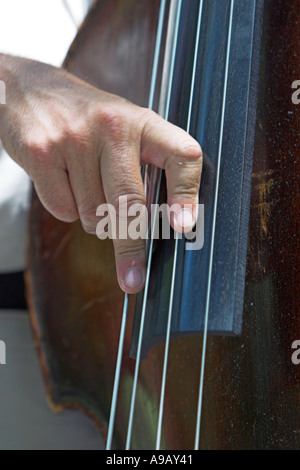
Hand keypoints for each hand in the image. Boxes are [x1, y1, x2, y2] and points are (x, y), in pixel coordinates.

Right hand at [0, 55, 201, 292]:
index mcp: (142, 121)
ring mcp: (75, 138)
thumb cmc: (87, 119)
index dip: (187, 193)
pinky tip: (61, 180)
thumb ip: (145, 164)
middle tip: (133, 279)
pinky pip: (64, 210)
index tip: (183, 227)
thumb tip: (164, 225)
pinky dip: (66, 208)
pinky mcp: (43, 153)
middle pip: (130, 204)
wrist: (28, 88)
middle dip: (131, 248)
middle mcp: (113, 126)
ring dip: (92, 216)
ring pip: (94, 214)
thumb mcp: (124, 126)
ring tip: (83, 183)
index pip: (181, 155)